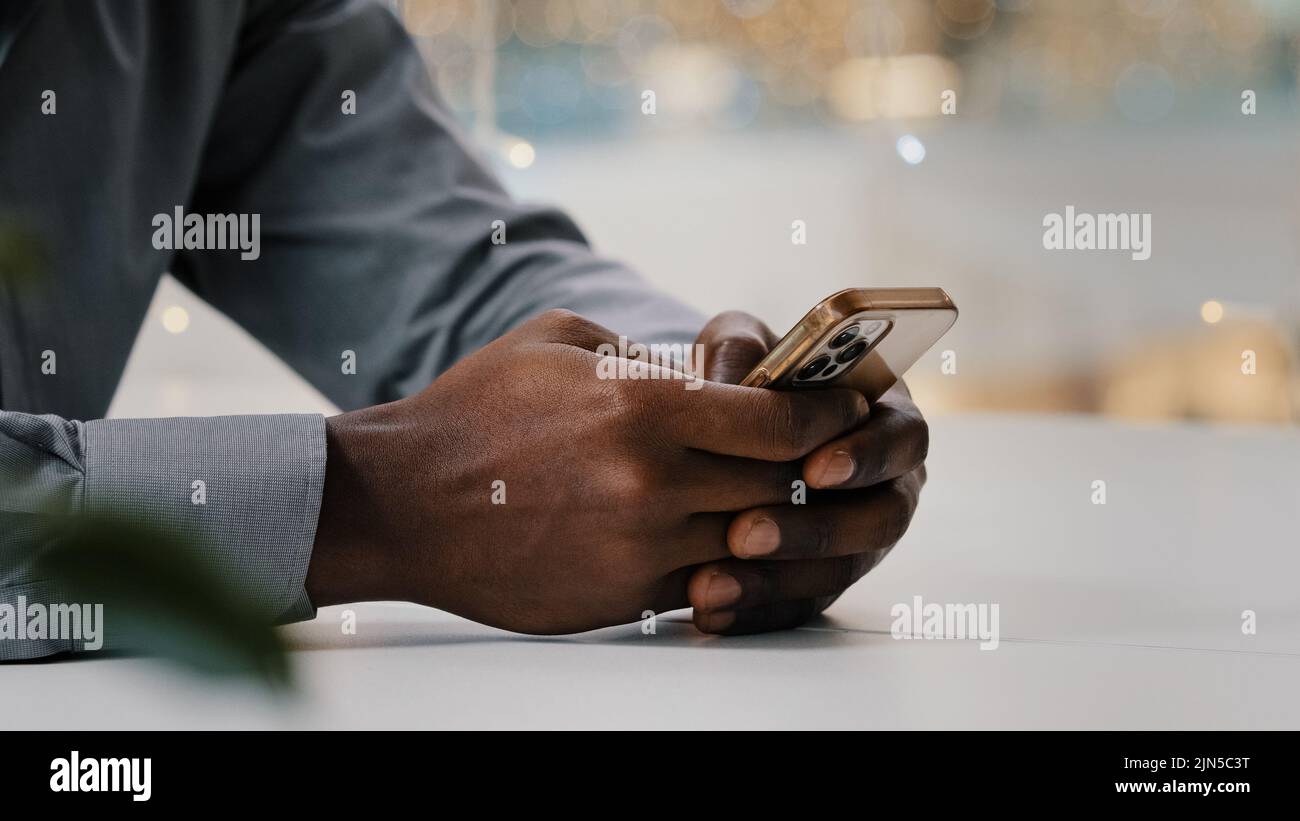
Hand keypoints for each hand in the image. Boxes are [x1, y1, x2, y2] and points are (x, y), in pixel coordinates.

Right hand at [305, 309, 869, 633]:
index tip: (843, 408)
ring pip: (750, 539)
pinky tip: (713, 535)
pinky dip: (721, 558)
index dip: (826, 415)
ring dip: (772, 518)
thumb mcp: (559, 339)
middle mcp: (654, 482)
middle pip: (782, 485)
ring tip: (774, 494)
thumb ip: (644, 353)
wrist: (402, 505)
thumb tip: (702, 373)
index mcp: (645, 407)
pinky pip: (704, 579)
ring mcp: (640, 548)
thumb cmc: (477, 409)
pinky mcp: (622, 597)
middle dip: (810, 468)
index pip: (781, 422)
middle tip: (824, 454)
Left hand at [684, 311, 929, 634]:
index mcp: (885, 417)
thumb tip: (728, 380)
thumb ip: (741, 348)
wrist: (710, 429)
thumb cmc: (742, 376)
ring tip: (711, 581)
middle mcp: (886, 485)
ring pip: (838, 572)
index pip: (903, 438)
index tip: (816, 466)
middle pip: (878, 519)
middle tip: (747, 532)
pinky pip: (799, 607)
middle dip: (813, 530)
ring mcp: (857, 540)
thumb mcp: (739, 344)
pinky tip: (710, 611)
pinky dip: (755, 612)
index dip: (868, 455)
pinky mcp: (819, 581)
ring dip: (776, 580)